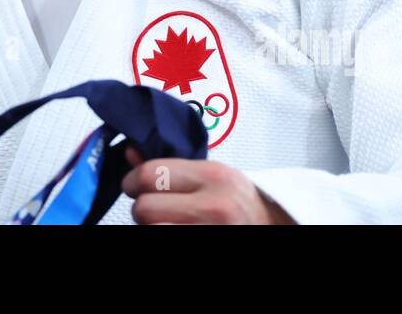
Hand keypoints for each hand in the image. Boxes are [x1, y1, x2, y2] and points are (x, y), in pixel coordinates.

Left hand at [120, 144, 296, 223]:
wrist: (272, 226)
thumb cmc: (239, 204)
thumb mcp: (211, 177)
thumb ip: (171, 167)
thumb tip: (130, 153)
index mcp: (214, 177)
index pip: (150, 174)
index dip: (132, 180)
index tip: (134, 185)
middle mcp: (214, 206)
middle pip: (144, 208)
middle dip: (142, 209)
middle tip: (152, 209)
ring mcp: (210, 232)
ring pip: (149, 229)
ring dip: (150, 226)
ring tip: (165, 221)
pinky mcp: (201, 248)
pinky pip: (160, 240)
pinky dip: (159, 234)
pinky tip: (174, 229)